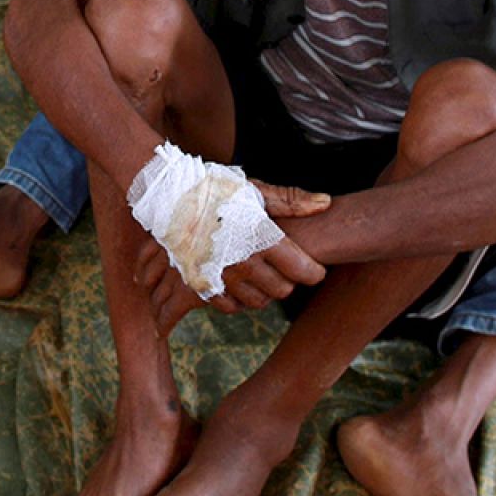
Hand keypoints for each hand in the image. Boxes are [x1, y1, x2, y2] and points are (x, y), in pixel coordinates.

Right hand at [133, 178, 328, 333]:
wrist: (169, 197)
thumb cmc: (216, 190)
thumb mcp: (255, 190)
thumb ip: (292, 201)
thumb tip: (326, 203)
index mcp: (261, 237)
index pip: (302, 270)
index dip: (313, 272)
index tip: (314, 269)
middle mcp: (243, 261)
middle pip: (282, 290)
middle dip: (290, 282)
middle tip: (288, 269)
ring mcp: (222, 276)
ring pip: (258, 302)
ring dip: (266, 293)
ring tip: (265, 276)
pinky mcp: (202, 285)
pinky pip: (229, 306)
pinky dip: (239, 299)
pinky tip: (241, 284)